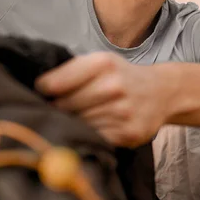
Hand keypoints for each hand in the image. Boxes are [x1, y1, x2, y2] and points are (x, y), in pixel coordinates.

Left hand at [35, 52, 169, 147]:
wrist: (161, 92)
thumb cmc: (121, 76)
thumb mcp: (100, 62)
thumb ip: (71, 71)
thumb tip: (38, 88)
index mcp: (102, 64)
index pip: (54, 83)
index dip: (44, 90)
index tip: (44, 93)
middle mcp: (113, 86)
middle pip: (64, 106)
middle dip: (57, 109)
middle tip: (60, 108)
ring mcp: (122, 111)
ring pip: (78, 124)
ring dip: (73, 123)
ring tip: (79, 116)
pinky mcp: (127, 133)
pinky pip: (94, 138)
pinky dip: (89, 135)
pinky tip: (94, 127)